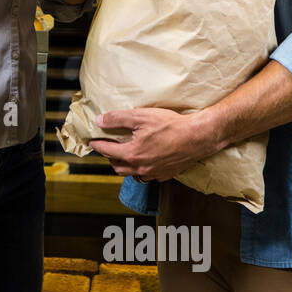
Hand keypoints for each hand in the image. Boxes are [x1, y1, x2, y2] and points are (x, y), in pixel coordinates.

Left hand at [88, 107, 219, 182]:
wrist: (198, 137)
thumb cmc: (172, 125)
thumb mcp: (141, 116)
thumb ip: (118, 119)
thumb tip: (100, 121)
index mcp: (132, 154)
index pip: (107, 151)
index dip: (98, 145)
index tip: (93, 141)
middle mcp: (141, 168)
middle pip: (117, 166)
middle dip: (110, 157)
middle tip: (109, 147)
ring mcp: (154, 173)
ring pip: (131, 173)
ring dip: (125, 165)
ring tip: (125, 154)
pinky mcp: (165, 175)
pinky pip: (147, 176)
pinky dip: (141, 169)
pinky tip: (144, 160)